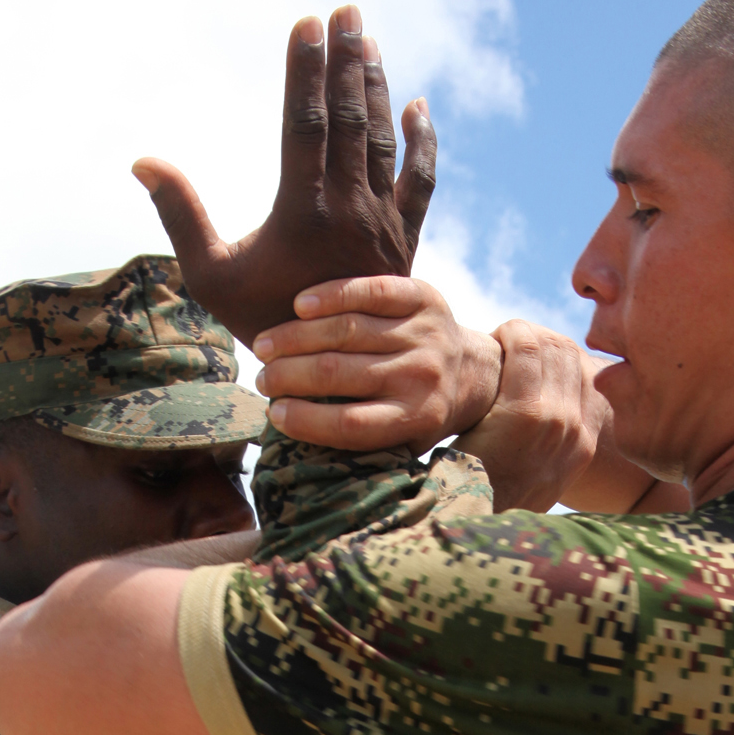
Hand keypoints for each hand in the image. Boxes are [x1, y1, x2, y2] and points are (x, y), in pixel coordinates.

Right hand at [134, 8, 436, 349]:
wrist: (330, 375)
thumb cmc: (257, 323)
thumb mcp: (208, 275)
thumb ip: (179, 214)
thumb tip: (142, 160)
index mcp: (302, 211)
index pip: (304, 124)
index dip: (305, 71)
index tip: (305, 24)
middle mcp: (350, 210)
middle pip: (349, 119)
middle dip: (346, 60)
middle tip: (346, 11)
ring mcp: (383, 224)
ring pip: (384, 141)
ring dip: (376, 87)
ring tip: (368, 42)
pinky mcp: (406, 241)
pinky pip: (422, 183)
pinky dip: (423, 144)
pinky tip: (419, 107)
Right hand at [252, 276, 502, 454]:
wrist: (473, 371)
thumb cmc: (419, 412)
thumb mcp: (403, 440)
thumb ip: (363, 443)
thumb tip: (296, 439)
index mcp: (416, 419)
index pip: (349, 424)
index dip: (305, 420)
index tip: (274, 414)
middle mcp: (422, 376)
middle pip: (338, 373)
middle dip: (288, 375)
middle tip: (260, 378)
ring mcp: (424, 333)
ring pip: (346, 330)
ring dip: (295, 337)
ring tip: (264, 346)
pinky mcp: (423, 297)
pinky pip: (369, 291)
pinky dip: (330, 295)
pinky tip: (299, 305)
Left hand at [453, 321, 605, 511]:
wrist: (472, 528)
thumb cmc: (489, 501)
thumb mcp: (535, 476)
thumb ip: (549, 444)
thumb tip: (543, 411)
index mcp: (585, 446)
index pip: (586, 373)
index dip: (554, 353)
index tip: (525, 355)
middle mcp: (578, 433)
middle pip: (570, 354)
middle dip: (538, 338)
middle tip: (508, 342)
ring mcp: (557, 422)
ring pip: (550, 346)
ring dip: (521, 334)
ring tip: (498, 343)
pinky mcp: (526, 413)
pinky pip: (525, 350)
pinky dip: (508, 336)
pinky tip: (490, 343)